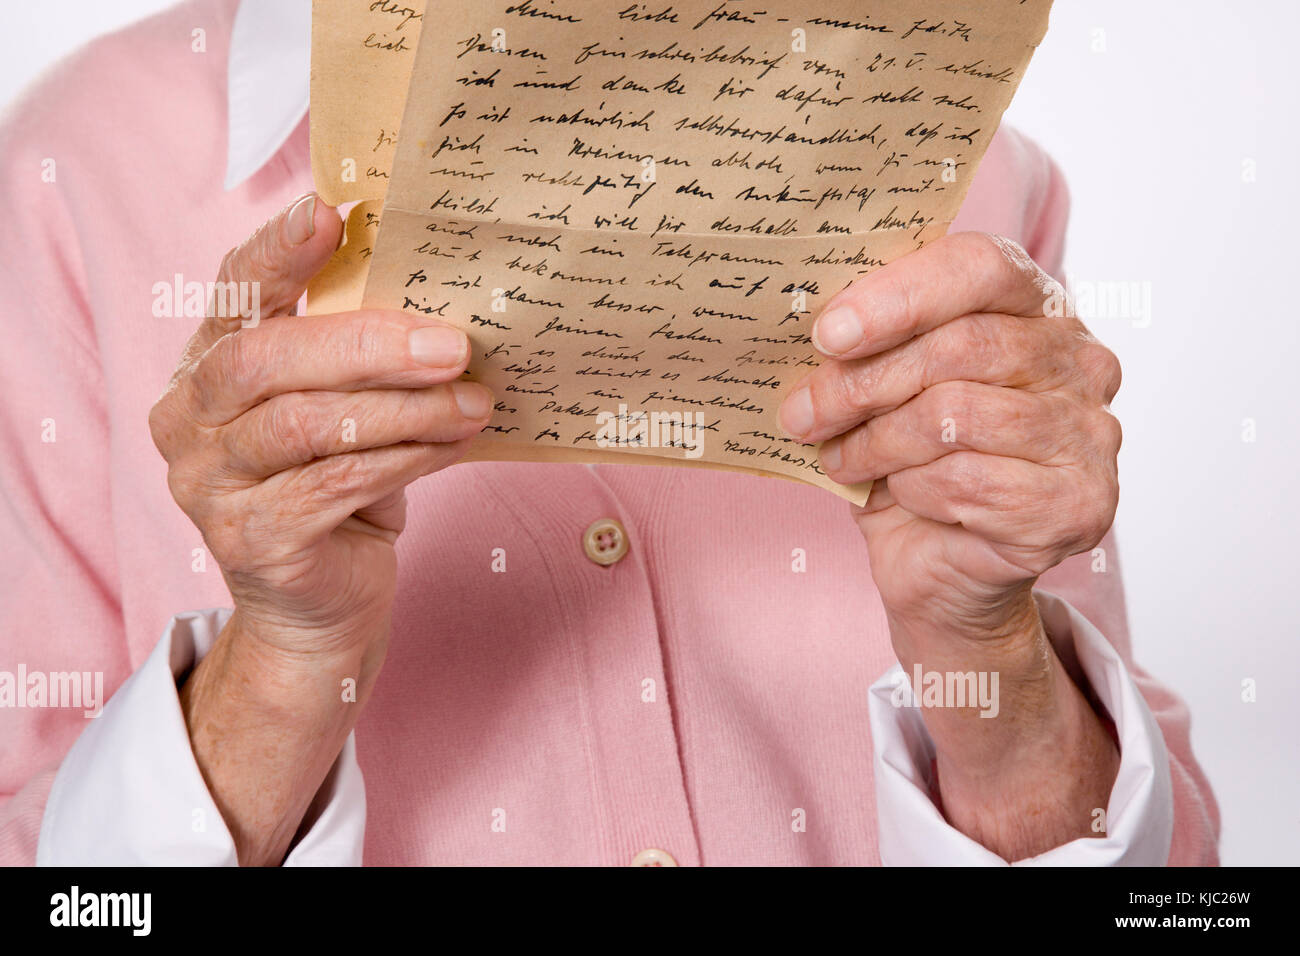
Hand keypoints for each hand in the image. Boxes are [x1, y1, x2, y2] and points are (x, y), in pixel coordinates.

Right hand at [148, 193, 492, 862]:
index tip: (332, 211)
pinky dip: (406, 458)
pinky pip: (336, 483)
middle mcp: (186, 420)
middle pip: (264, 357)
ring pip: (305, 424)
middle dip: (367, 342)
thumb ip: (358, 358)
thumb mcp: (342, 409)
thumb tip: (448, 297)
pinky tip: (455, 444)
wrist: (322, 602)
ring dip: (404, 408)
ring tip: (473, 399)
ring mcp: (207, 483)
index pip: (234, 291)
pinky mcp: (249, 539)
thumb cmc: (341, 487)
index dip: (279, 250)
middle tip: (453, 341)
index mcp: (206, 368)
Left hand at [779, 232, 1121, 858]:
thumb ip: (858, 349)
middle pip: (965, 343)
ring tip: (844, 462)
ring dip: (878, 442)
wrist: (941, 594)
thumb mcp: (870, 404)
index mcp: (1029, 319)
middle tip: (806, 411)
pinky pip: (975, 482)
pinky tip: (892, 506)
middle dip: (862, 383)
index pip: (984, 265)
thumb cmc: (898, 485)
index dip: (900, 290)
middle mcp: (1078, 370)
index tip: (826, 327)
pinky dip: (911, 495)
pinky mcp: (1078, 511)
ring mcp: (1089, 442)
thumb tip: (776, 295)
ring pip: (964, 412)